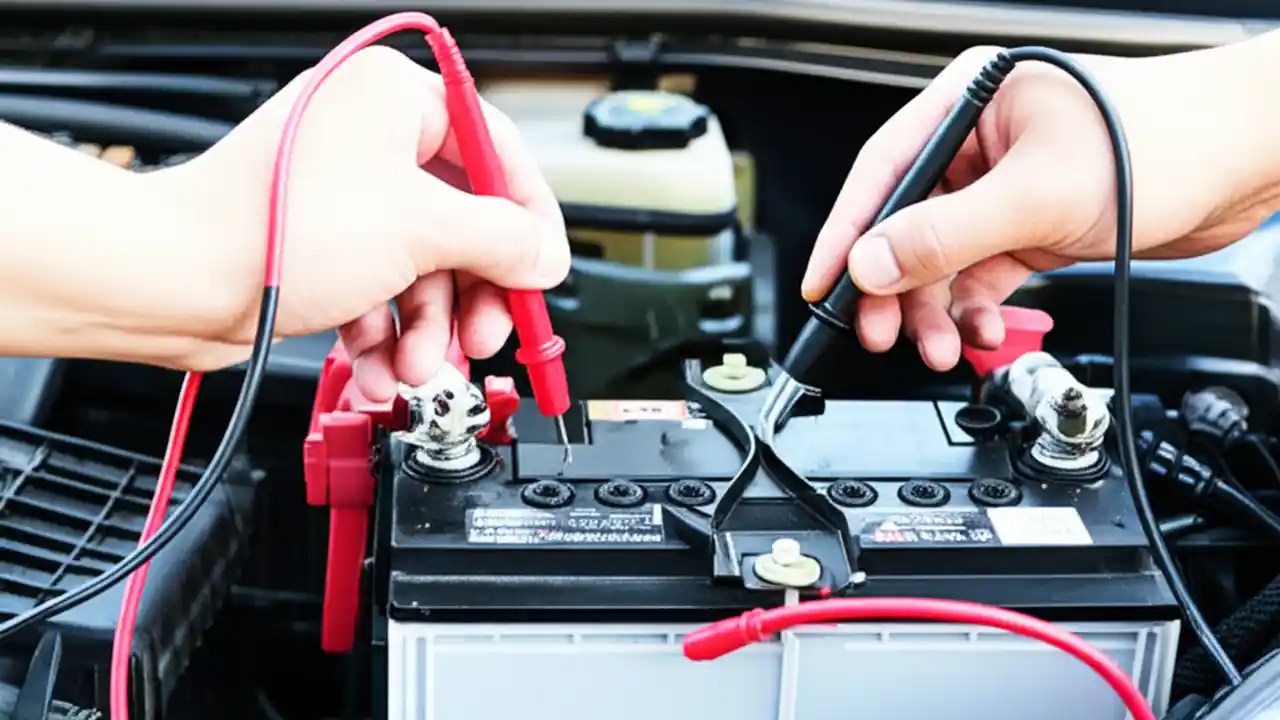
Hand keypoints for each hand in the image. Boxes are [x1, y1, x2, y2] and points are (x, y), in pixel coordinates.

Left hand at [148, 46, 568, 399]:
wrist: (178, 282)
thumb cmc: (274, 230)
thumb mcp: (421, 230)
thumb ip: (501, 241)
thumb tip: (543, 255)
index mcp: (395, 100)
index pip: (495, 151)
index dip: (528, 217)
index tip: (544, 268)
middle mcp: (371, 139)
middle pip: (464, 221)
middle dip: (473, 294)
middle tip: (486, 335)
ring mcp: (347, 195)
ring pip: (425, 267)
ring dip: (430, 328)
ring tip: (419, 366)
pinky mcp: (325, 246)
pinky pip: (383, 288)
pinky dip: (389, 333)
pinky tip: (382, 366)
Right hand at [801, 42, 1279, 370]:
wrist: (1247, 160)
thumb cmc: (1163, 139)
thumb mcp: (1036, 194)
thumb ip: (946, 233)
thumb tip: (873, 263)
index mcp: (967, 105)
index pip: (883, 173)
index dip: (848, 233)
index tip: (823, 284)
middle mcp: (979, 145)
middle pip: (907, 225)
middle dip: (894, 287)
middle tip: (880, 332)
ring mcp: (1004, 189)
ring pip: (943, 259)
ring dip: (937, 308)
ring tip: (939, 345)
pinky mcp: (1032, 226)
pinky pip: (982, 275)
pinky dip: (977, 308)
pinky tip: (983, 330)